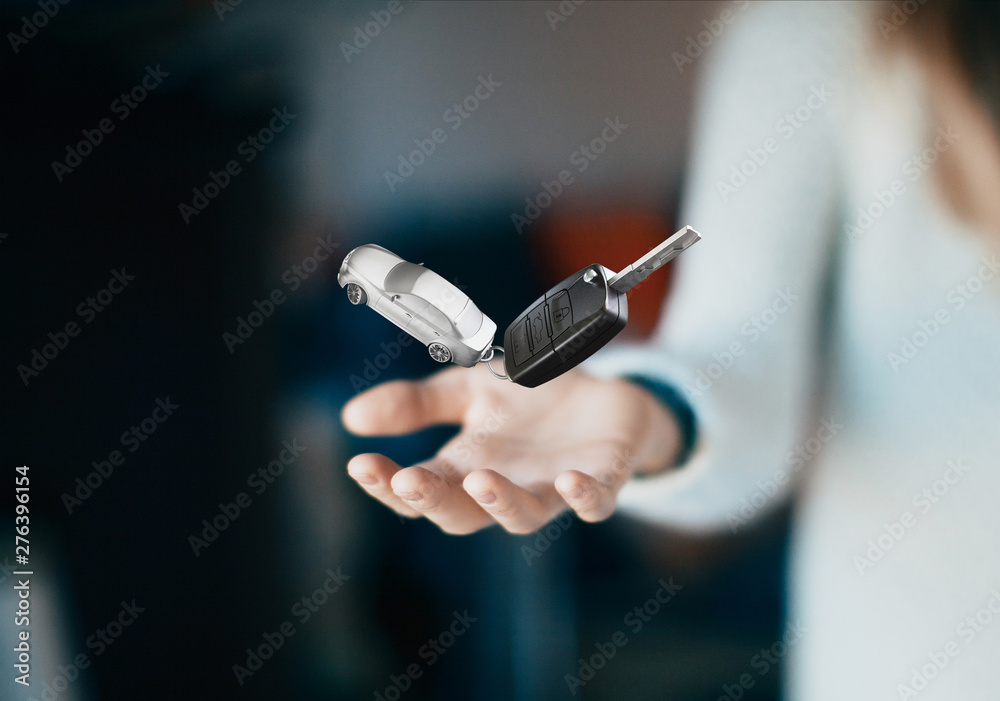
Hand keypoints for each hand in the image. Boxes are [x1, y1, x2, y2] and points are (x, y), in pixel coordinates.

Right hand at [341, 365, 680, 534]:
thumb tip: (351, 417)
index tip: (361, 464)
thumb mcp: (469, 390)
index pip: (419, 489)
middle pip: (463, 515)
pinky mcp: (602, 479)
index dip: (388, 484)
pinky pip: (595, 501)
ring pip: (525, 516)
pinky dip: (584, 496)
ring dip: (502, 503)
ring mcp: (553, 489)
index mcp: (467, 468)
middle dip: (434, 501)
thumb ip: (418, 403)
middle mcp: (506, 488)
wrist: (603, 394)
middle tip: (407, 481)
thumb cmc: (530, 400)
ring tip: (480, 480)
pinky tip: (571, 481)